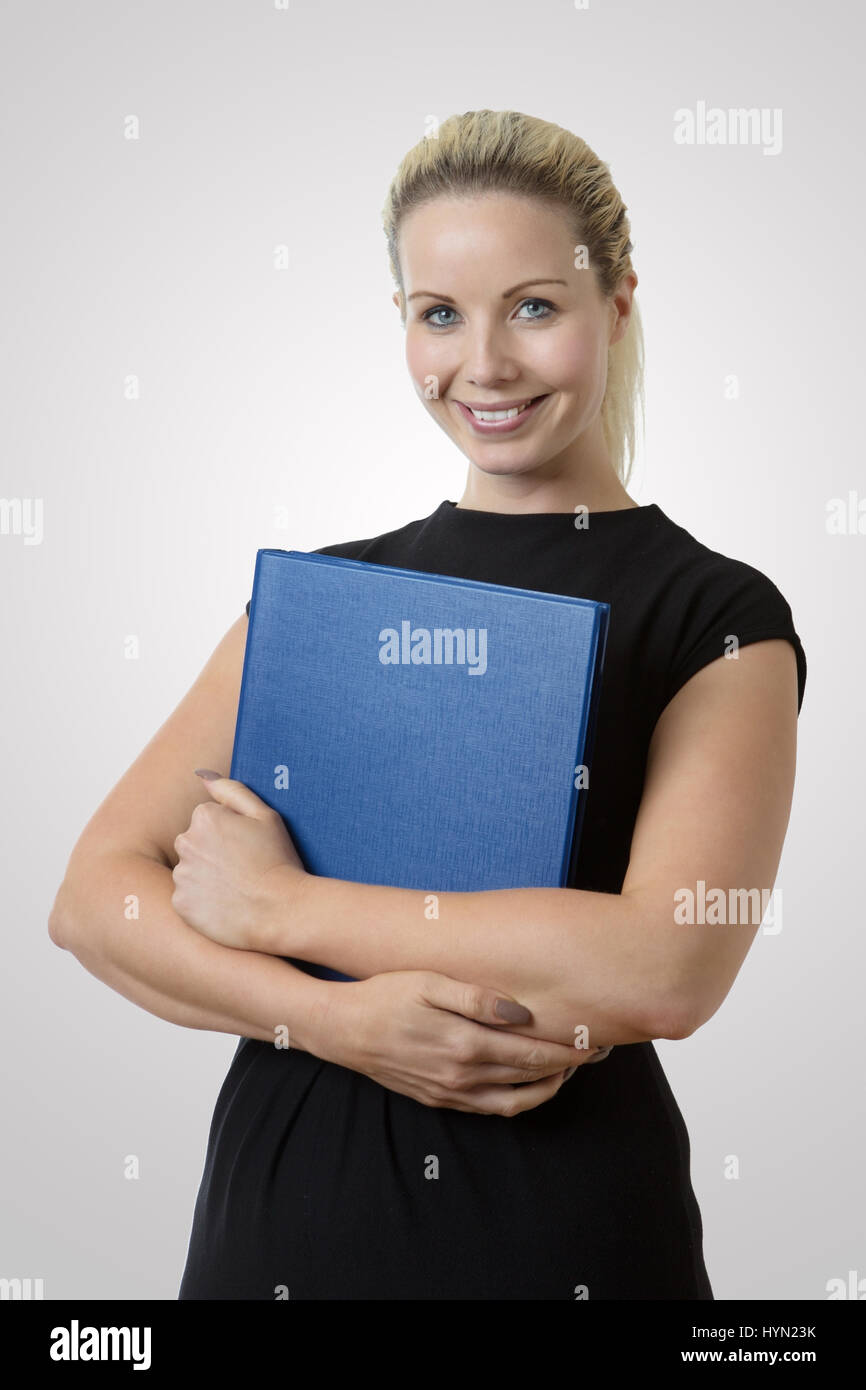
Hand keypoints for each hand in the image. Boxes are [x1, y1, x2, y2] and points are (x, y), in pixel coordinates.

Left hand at [171, 770, 307, 950]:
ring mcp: (181, 875)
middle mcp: (186, 843)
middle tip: (242, 869)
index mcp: (204, 817)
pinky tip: (227, 904)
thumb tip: (203, 775)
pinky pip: (188, 897)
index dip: (231, 834)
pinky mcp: (181, 903)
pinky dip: (202, 901)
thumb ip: (232, 790)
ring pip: (190, 871)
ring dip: (206, 877)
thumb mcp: (266, 816)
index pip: (208, 820)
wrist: (279, 911)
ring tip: (236, 888)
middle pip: (195, 843)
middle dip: (213, 853)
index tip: (248, 848)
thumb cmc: (277, 861)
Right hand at [311, 970, 606, 1115]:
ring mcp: (450, 1093)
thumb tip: (521, 1011)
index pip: (533, 1054)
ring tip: (567, 1067)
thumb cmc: (385, 995)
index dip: (569, 1050)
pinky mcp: (439, 1099)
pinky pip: (490, 1108)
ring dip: (547, 1088)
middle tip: (595, 1051)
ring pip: (514, 1102)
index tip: (595, 1039)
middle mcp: (462, 1076)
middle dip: (568, 1067)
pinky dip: (517, 1099)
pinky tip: (526, 1081)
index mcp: (465, 1045)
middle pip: (531, 1079)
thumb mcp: (430, 982)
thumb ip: (478, 997)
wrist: (342, 1029)